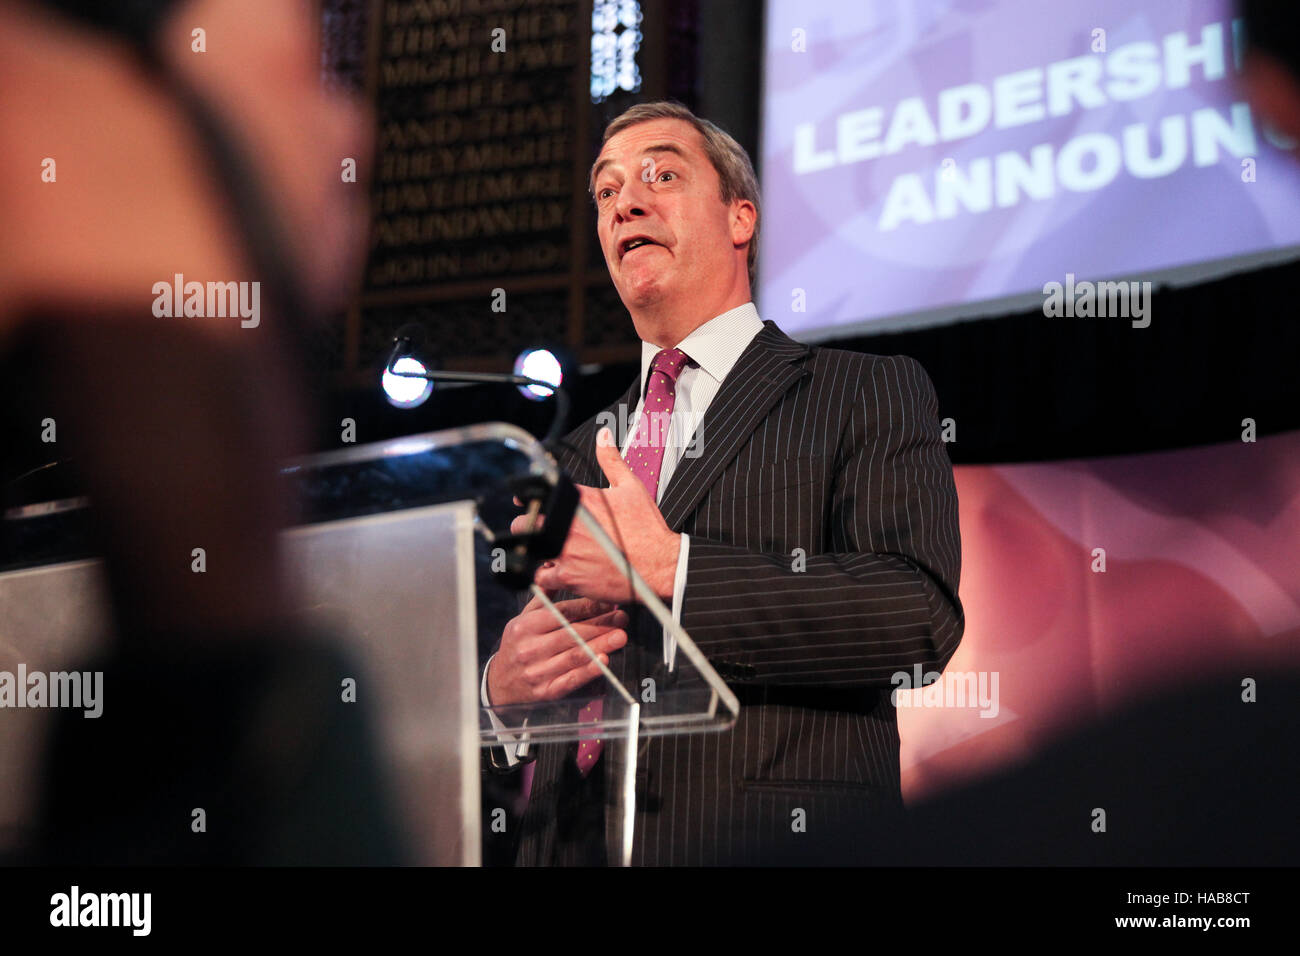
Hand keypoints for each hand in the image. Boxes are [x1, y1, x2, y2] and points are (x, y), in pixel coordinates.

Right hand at [486, 594, 628, 706]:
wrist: (500, 684)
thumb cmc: (516, 646)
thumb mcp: (522, 619)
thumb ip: (542, 599)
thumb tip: (556, 572)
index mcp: (525, 627)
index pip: (561, 613)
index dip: (587, 607)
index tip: (608, 602)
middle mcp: (530, 648)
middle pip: (571, 633)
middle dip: (600, 624)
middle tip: (622, 618)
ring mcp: (537, 671)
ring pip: (574, 655)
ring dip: (600, 645)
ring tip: (620, 636)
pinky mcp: (546, 691)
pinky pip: (571, 679)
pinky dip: (588, 671)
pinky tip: (604, 661)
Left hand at [509, 428, 681, 602]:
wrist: (659, 564)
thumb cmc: (647, 530)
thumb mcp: (630, 486)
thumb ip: (610, 459)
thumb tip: (603, 436)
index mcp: (580, 499)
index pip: (538, 493)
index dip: (527, 498)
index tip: (526, 503)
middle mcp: (569, 524)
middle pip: (525, 522)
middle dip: (529, 525)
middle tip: (539, 530)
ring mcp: (566, 551)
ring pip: (530, 548)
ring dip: (536, 549)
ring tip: (548, 550)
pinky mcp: (569, 576)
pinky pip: (541, 575)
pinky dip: (545, 574)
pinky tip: (556, 569)